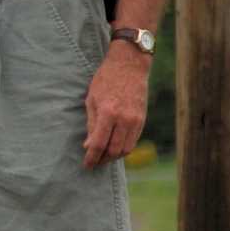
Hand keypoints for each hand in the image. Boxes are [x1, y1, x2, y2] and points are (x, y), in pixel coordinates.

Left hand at [82, 43, 150, 167]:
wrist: (129, 65)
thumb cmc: (106, 80)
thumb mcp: (91, 100)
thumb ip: (91, 124)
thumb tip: (89, 146)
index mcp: (108, 113)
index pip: (99, 144)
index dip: (91, 158)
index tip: (86, 165)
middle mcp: (124, 119)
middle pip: (114, 150)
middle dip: (102, 160)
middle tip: (94, 162)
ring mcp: (135, 120)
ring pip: (126, 149)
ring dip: (114, 156)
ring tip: (103, 156)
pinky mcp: (142, 120)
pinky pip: (134, 141)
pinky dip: (124, 148)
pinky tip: (114, 146)